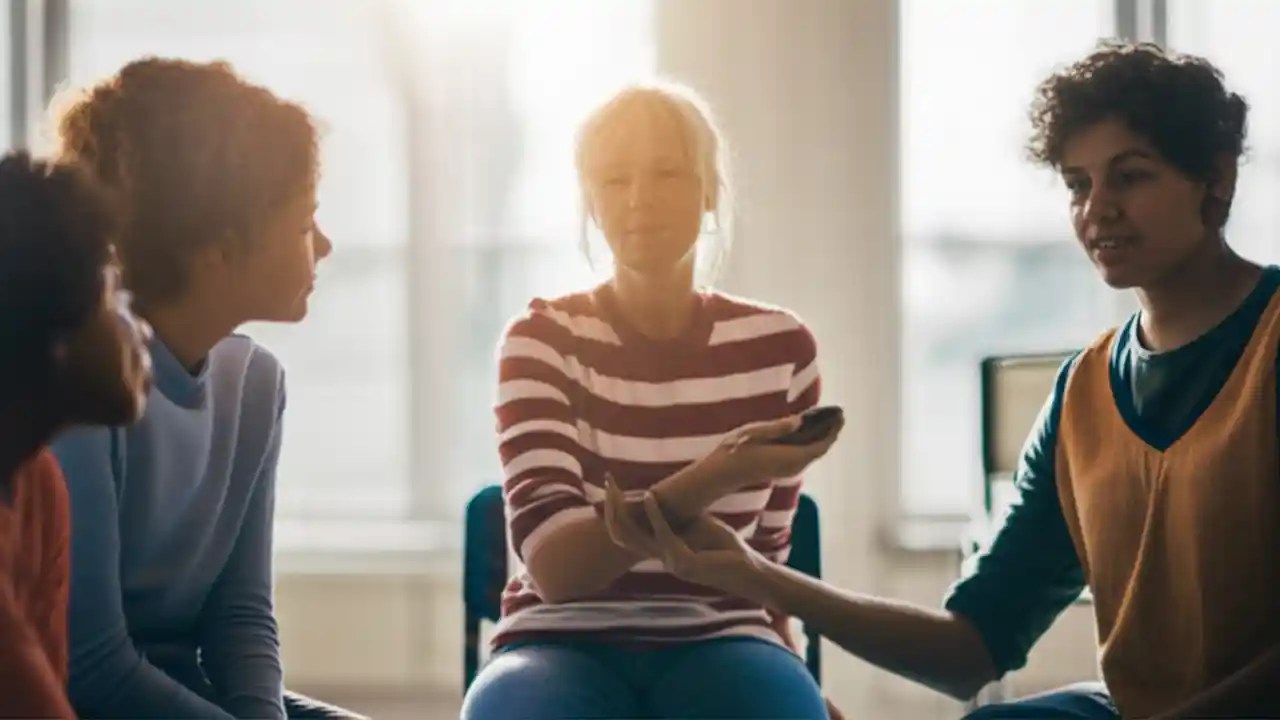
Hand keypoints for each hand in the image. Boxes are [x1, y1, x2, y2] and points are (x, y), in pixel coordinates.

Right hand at [603, 480, 765, 597]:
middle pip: (622, 534)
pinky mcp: (684, 561)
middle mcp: (662, 558)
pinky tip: (650, 496)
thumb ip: (676, 515)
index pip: (627, 533)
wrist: (748, 570)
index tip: (611, 486)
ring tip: (618, 488)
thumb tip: (659, 493)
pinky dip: (654, 512)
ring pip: (634, 536)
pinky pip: (662, 533)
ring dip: (624, 508)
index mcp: (662, 551)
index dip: (614, 511)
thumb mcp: (696, 525)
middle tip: (607, 482)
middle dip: (610, 507)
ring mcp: (671, 562)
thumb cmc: (725, 548)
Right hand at [709, 413, 844, 490]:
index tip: (841, 414)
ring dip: (821, 437)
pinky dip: (812, 442)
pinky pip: (805, 454)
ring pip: (813, 452)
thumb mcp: (755, 433)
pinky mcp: (783, 468)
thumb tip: (800, 421)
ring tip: (827, 419)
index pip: (821, 444)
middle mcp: (795, 466)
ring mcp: (789, 469)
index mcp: (792, 457)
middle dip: (830, 432)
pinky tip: (809, 431)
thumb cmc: (737, 450)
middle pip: (820, 449)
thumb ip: (779, 427)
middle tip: (838, 414)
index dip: (833, 429)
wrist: (723, 473)